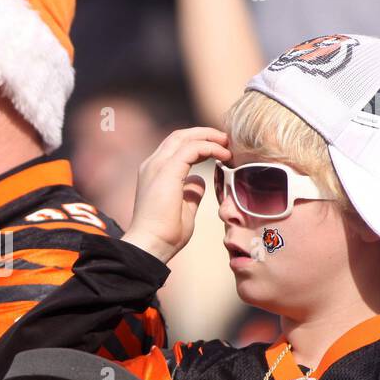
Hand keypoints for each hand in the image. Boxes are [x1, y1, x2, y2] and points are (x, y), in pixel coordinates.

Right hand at [122, 127, 229, 263]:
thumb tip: (199, 180)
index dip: (199, 143)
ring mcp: (157, 166)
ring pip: (184, 137)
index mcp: (154, 173)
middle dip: (205, 134)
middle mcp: (152, 165)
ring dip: (209, 137)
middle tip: (226, 140)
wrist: (151, 245)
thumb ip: (191, 192)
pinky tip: (224, 155)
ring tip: (228, 144)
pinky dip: (210, 147)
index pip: (176, 146)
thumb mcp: (184, 208)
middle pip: (180, 136)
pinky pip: (192, 148)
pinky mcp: (167, 170)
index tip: (219, 150)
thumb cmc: (165, 234)